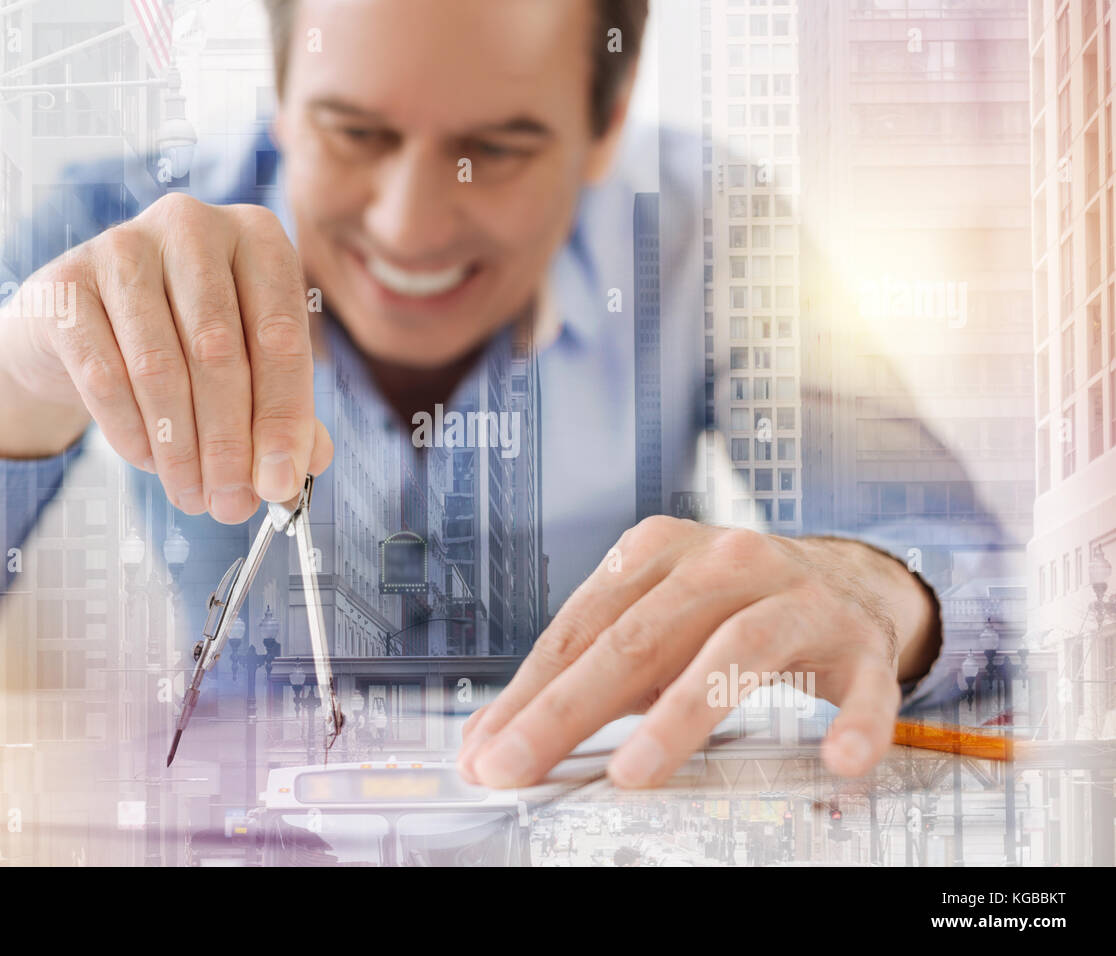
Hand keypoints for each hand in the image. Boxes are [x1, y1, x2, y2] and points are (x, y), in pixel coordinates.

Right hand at [0, 193, 331, 518]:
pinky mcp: (64, 282)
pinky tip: (147, 461)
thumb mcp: (246, 367)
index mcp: (257, 237)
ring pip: (160, 367)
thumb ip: (283, 412)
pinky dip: (130, 430)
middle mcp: (192, 225)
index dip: (283, 419)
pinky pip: (103, 373)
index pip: (280, 337)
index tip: (280, 483)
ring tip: (192, 494)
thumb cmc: (182, 342)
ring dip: (180, 448)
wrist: (79, 325)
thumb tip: (301, 469)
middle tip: (230, 505)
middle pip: (219, 352)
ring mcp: (123, 246)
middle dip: (229, 444)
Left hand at [457, 517, 940, 788]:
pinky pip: (862, 686)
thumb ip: (580, 673)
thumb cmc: (725, 608)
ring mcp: (796, 598)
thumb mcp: (650, 624)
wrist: (844, 580)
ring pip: (734, 650)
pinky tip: (838, 761)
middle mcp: (725, 563)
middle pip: (638, 639)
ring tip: (633, 772)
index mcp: (659, 552)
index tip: (487, 750)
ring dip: (680, 715)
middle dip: (568, 709)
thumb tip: (494, 736)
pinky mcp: (858, 642)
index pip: (581, 628)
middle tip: (520, 766)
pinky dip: (854, 722)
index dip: (528, 693)